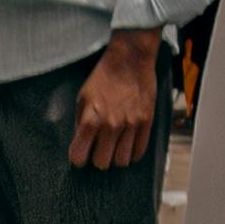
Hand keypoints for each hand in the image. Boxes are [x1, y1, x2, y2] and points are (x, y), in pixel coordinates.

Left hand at [69, 37, 161, 171]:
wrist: (130, 60)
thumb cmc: (103, 78)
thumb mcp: (83, 97)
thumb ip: (80, 122)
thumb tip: (81, 142)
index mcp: (90, 119)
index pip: (79, 157)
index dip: (78, 157)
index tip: (80, 153)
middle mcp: (110, 125)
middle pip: (102, 163)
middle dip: (97, 159)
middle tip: (99, 150)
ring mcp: (130, 125)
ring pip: (122, 161)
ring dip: (116, 157)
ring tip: (115, 147)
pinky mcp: (146, 122)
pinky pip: (139, 151)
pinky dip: (132, 153)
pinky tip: (128, 145)